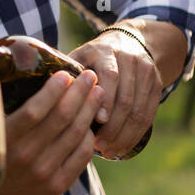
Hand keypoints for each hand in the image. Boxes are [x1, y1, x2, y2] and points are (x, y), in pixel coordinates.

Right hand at [0, 69, 103, 194]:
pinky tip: (90, 122)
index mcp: (5, 140)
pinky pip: (81, 155)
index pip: (35, 111)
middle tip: (90, 77)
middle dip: (79, 93)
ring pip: (76, 135)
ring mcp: (43, 174)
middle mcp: (25, 157)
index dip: (53, 90)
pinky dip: (88, 136)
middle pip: (62, 119)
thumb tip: (13, 65)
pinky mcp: (57, 186)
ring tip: (96, 93)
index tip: (65, 74)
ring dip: (89, 110)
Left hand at [69, 30, 161, 158]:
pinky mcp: (156, 83)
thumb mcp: (77, 59)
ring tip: (109, 152)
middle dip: (113, 127)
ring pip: (139, 110)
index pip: (110, 76)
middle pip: (126, 98)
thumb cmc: (90, 59)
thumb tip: (38, 104)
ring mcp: (146, 71)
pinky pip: (149, 114)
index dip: (104, 101)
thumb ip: (64, 77)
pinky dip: (136, 134)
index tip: (96, 122)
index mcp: (105, 51)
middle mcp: (129, 58)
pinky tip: (123, 148)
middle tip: (99, 147)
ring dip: (124, 135)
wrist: (127, 42)